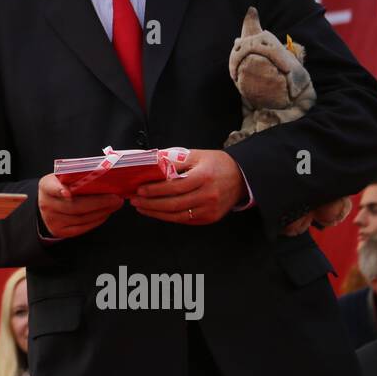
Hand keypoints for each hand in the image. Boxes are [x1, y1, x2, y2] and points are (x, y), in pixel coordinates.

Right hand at [37, 173, 124, 239]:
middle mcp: (46, 204)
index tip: (68, 192)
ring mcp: (53, 220)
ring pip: (81, 218)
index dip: (59, 190)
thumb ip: (75, 177)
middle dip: (98, 202)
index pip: (52, 188)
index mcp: (46, 187)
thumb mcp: (62, 178)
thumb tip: (102, 174)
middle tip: (116, 198)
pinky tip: (106, 213)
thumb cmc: (61, 186)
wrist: (48, 205)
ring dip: (102, 211)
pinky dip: (97, 220)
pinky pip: (82, 228)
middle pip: (74, 206)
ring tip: (115, 204)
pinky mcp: (61, 231)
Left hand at [130, 149, 244, 224]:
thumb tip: (149, 163)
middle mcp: (208, 195)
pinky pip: (185, 220)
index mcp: (204, 176)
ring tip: (141, 207)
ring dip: (156, 212)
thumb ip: (174, 160)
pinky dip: (168, 217)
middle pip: (174, 203)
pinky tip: (156, 212)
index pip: (175, 186)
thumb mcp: (196, 155)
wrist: (241, 177)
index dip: (155, 189)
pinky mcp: (210, 218)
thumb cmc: (216, 164)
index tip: (139, 189)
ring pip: (177, 215)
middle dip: (150, 203)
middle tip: (134, 199)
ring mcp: (210, 209)